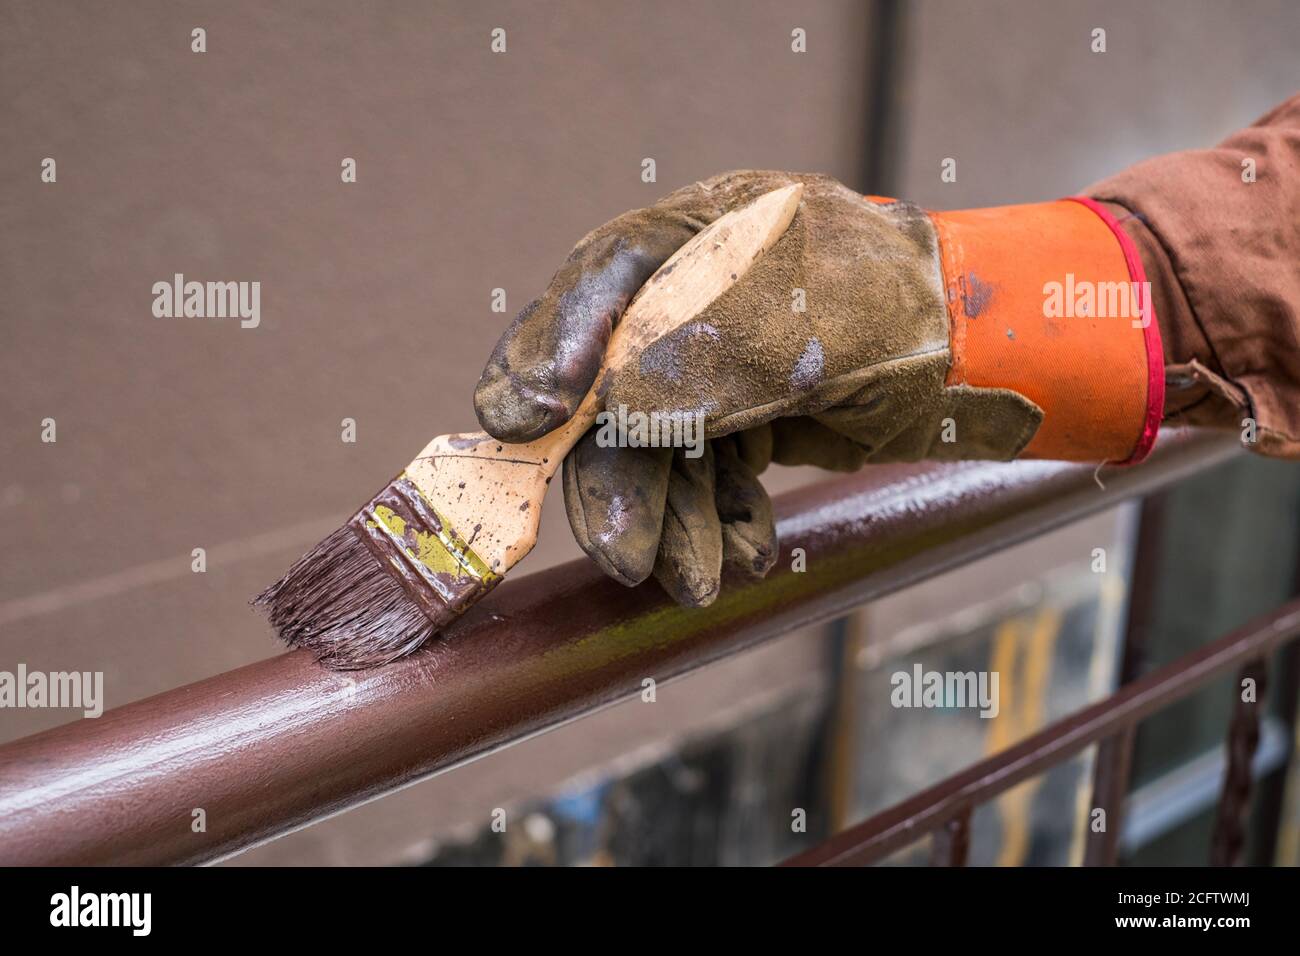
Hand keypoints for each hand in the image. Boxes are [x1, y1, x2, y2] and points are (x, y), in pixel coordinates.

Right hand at [474, 171, 1041, 605]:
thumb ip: (696, 358)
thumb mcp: (800, 329)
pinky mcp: (738, 415)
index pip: (603, 278)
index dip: (552, 345)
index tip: (523, 417)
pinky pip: (705, 474)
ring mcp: (713, 359)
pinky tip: (748, 556)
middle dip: (619, 482)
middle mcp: (693, 293)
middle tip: (623, 560)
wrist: (982, 360)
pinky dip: (719, 521)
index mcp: (703, 233)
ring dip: (672, 525)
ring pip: (657, 448)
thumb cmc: (901, 314)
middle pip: (616, 385)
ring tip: (700, 585)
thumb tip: (599, 408)